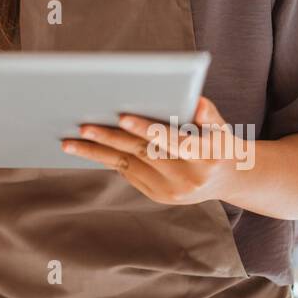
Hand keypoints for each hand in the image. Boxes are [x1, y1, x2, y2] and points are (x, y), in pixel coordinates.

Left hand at [61, 96, 242, 205]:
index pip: (172, 141)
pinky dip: (106, 160)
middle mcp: (187, 178)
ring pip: (128, 165)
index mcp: (205, 157)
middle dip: (110, 139)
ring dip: (97, 153)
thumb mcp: (223, 128)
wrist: (228, 179)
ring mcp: (170, 191)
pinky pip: (128, 173)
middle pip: (142, 153)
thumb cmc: (221, 143)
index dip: (147, 129)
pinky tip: (86, 149)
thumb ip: (210, 115)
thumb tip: (197, 102)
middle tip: (83, 126)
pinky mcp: (157, 196)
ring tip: (69, 142)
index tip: (122, 117)